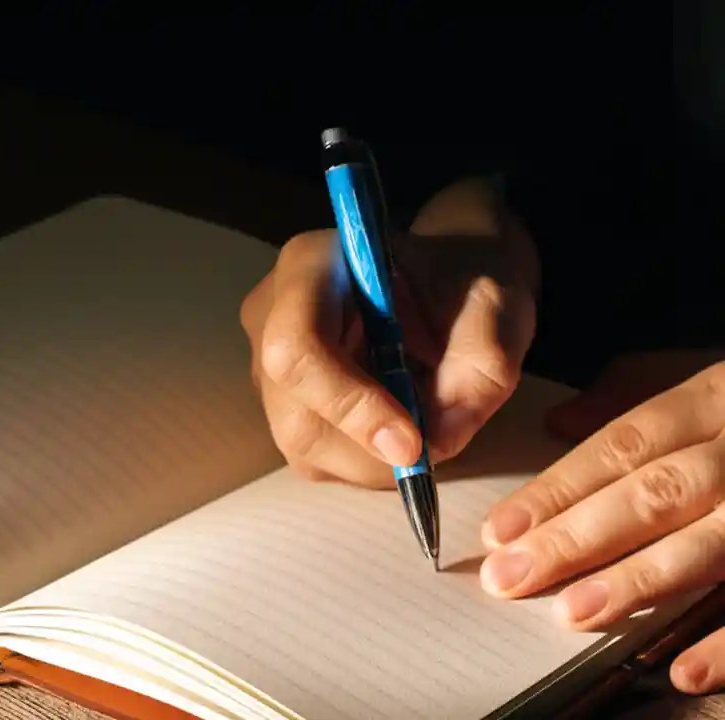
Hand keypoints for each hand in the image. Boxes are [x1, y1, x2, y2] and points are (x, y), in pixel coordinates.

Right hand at [239, 178, 537, 487]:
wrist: (443, 277)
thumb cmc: (465, 278)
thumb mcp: (495, 308)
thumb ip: (480, 367)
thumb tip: (440, 440)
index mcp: (310, 266)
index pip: (298, 349)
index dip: (349, 405)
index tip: (413, 442)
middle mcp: (269, 315)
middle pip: (296, 415)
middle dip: (372, 449)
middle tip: (436, 441)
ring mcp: (264, 362)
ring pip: (303, 445)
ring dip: (373, 460)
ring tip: (421, 422)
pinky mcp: (279, 401)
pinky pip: (312, 456)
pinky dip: (366, 460)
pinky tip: (397, 424)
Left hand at [479, 351, 724, 693]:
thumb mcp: (714, 383)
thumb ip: (636, 400)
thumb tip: (557, 424)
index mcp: (717, 398)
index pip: (623, 443)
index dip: (559, 488)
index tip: (501, 529)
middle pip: (657, 490)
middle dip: (579, 536)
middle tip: (512, 576)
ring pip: (716, 541)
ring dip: (643, 581)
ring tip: (575, 613)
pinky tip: (687, 671)